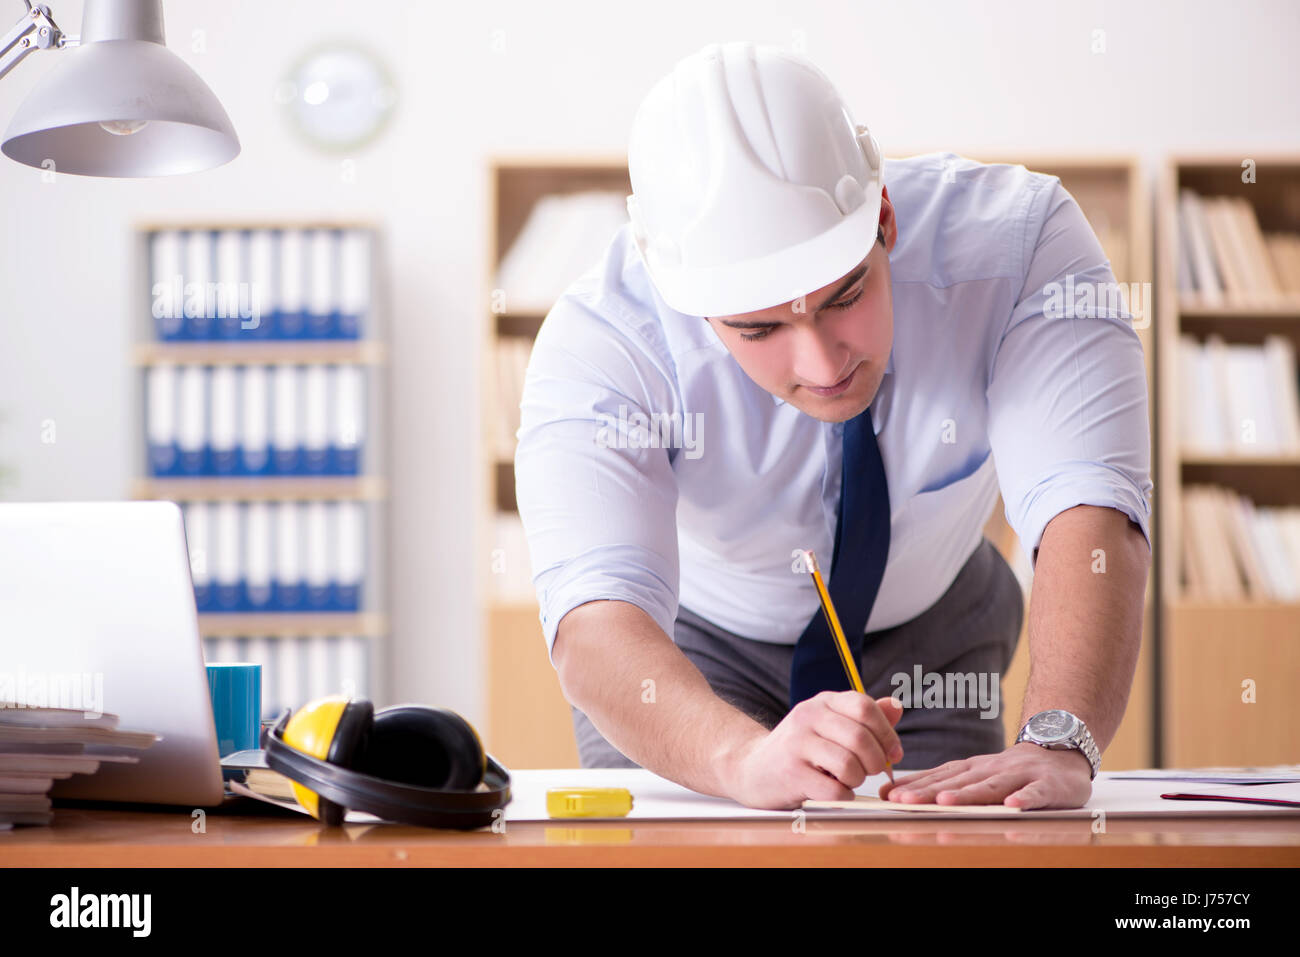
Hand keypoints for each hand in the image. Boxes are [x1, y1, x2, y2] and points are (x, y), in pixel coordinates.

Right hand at [725, 691, 904, 809]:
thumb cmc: (800, 749)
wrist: (751, 768)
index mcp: (822, 702)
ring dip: (858, 780)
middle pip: (860, 738)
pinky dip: (842, 796)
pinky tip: (834, 792)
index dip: (887, 733)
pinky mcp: (790, 773)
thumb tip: (896, 706)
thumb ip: (864, 718)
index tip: (893, 753)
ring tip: (848, 780)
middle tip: (871, 771)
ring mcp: (796, 744)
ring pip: (849, 765)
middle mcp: (808, 717)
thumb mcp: (829, 726)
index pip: (865, 707)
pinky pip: (834, 790)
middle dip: (876, 762)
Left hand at [877, 741, 1092, 808]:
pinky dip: (1025, 798)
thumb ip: (943, 784)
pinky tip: (1013, 806)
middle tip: (905, 802)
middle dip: (930, 793)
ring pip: (992, 786)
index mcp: (973, 768)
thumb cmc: (1011, 771)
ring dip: (968, 794)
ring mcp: (1020, 775)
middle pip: (958, 782)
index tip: (888, 796)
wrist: (1060, 753)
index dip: (914, 786)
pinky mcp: (1048, 785)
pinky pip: (1036, 792)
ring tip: (946, 802)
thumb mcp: (976, 774)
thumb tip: (896, 795)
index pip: (939, 777)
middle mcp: (992, 769)